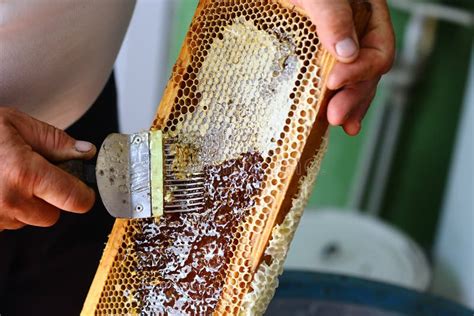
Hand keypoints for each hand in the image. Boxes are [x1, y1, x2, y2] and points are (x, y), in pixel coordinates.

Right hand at [0, 107, 95, 229]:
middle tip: (33, 174)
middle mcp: (9, 200)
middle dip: (50, 198)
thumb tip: (86, 152)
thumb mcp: (18, 125)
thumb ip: (57, 141)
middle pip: (52, 215)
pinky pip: (6, 223)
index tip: (83, 190)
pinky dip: (6, 210)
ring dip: (25, 204)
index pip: (75, 200)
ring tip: (5, 177)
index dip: (84, 195)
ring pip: (28, 220)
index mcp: (24, 173)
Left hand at [290, 0, 394, 134]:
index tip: (334, 81)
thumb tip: (347, 54)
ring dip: (348, 105)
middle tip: (336, 117)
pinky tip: (334, 117)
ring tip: (340, 125)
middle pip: (368, 73)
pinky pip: (334, 80)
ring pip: (354, 82)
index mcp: (367, 14)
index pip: (379, 50)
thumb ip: (334, 16)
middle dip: (353, 97)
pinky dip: (335, 99)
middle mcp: (357, 33)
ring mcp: (340, 47)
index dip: (360, 71)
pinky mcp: (319, 57)